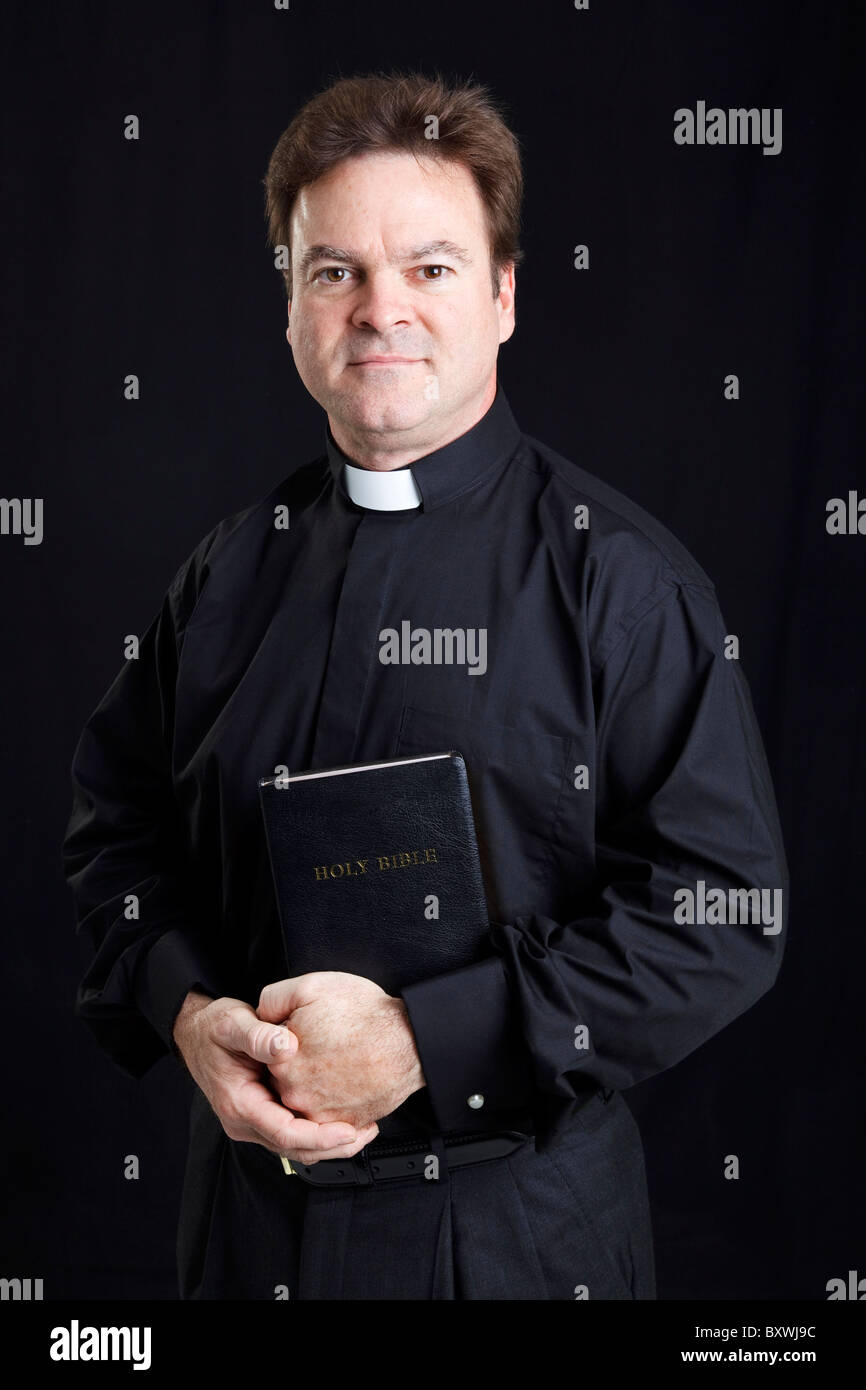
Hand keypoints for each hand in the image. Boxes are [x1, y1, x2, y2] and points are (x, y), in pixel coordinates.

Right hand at [172, 990, 378, 1163]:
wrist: (198, 1033)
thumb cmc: (214, 1029)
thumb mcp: (234, 1024)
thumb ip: (259, 1035)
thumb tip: (285, 1046)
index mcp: (239, 1104)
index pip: (284, 1134)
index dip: (319, 1136)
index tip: (348, 1131)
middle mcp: (246, 1121)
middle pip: (295, 1149)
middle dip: (333, 1147)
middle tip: (368, 1132)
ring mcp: (255, 1121)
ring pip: (297, 1146)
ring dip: (330, 1142)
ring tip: (364, 1128)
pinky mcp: (265, 1115)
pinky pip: (295, 1132)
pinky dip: (320, 1130)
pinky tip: (343, 1116)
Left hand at [258, 972, 426, 1130]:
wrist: (411, 1040)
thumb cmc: (366, 1013)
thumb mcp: (311, 987)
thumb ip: (273, 1000)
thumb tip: (259, 1016)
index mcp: (282, 1061)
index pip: (267, 1053)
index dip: (286, 1036)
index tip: (304, 1029)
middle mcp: (296, 1093)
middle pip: (284, 1077)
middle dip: (300, 1060)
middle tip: (325, 1043)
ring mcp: (321, 1112)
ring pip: (306, 1097)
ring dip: (317, 1080)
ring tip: (338, 1059)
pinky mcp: (345, 1123)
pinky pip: (330, 1114)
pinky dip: (336, 1098)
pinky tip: (348, 1078)